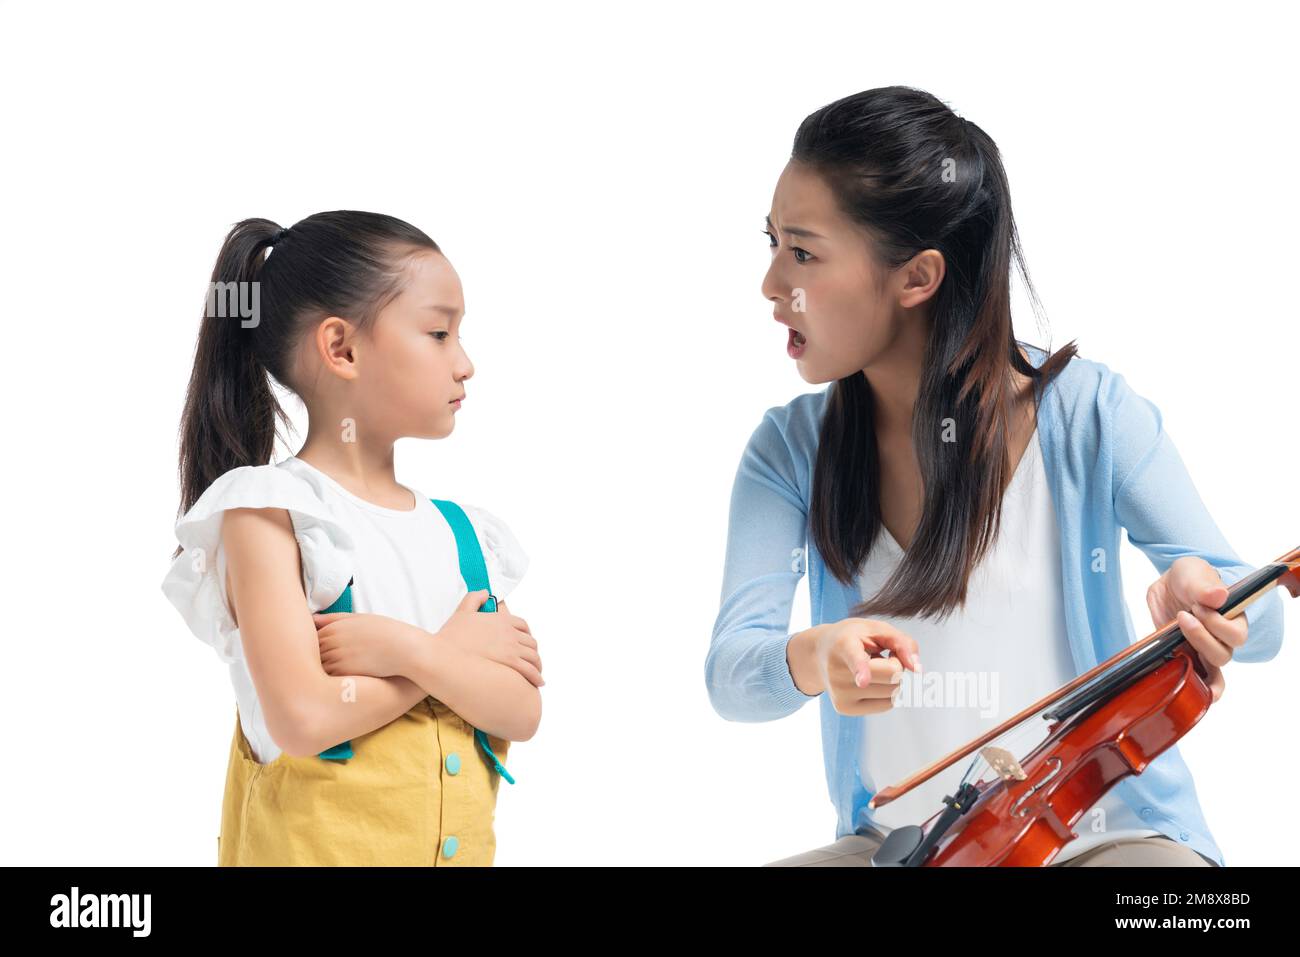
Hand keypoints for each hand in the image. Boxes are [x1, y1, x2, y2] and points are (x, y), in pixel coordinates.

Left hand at [313, 611, 423, 678]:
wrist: (405, 649)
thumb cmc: (386, 633)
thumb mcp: (360, 618)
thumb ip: (334, 618)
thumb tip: (313, 618)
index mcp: (334, 626)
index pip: (311, 639)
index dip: (314, 648)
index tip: (323, 655)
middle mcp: (331, 640)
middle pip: (309, 654)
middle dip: (312, 661)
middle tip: (318, 670)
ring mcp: (336, 657)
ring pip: (315, 667)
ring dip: (316, 673)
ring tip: (322, 679)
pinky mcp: (343, 673)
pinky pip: (325, 679)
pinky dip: (325, 682)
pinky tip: (334, 684)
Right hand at [437, 590, 543, 687]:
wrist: (445, 654)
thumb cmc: (450, 635)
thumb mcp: (462, 611)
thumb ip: (474, 598)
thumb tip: (486, 592)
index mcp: (501, 619)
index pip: (522, 625)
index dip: (526, 635)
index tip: (525, 644)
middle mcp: (509, 631)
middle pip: (531, 642)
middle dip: (533, 652)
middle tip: (532, 662)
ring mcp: (511, 647)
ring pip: (533, 656)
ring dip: (537, 665)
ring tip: (537, 675)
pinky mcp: (510, 662)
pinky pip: (530, 669)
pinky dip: (536, 676)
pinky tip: (537, 683)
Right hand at [813, 618, 920, 716]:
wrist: (821, 654)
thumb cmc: (853, 638)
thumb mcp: (876, 628)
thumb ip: (901, 642)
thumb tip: (917, 670)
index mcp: (843, 645)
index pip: (856, 660)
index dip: (861, 670)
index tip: (862, 682)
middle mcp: (837, 672)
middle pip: (892, 675)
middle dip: (896, 665)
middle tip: (878, 657)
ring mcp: (840, 694)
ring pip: (892, 692)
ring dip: (891, 680)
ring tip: (871, 668)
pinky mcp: (844, 709)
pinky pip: (886, 705)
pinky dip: (886, 693)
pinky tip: (870, 682)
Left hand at [1146, 557, 1246, 702]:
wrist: (1170, 584)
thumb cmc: (1190, 576)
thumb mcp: (1192, 572)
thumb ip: (1202, 585)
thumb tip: (1219, 596)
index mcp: (1232, 616)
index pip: (1236, 633)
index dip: (1217, 624)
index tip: (1197, 606)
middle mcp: (1223, 637)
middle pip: (1223, 654)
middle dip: (1200, 637)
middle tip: (1183, 615)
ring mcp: (1205, 648)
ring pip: (1212, 668)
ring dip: (1194, 657)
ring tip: (1178, 639)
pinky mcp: (1187, 654)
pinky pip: (1201, 679)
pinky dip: (1200, 687)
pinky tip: (1195, 693)